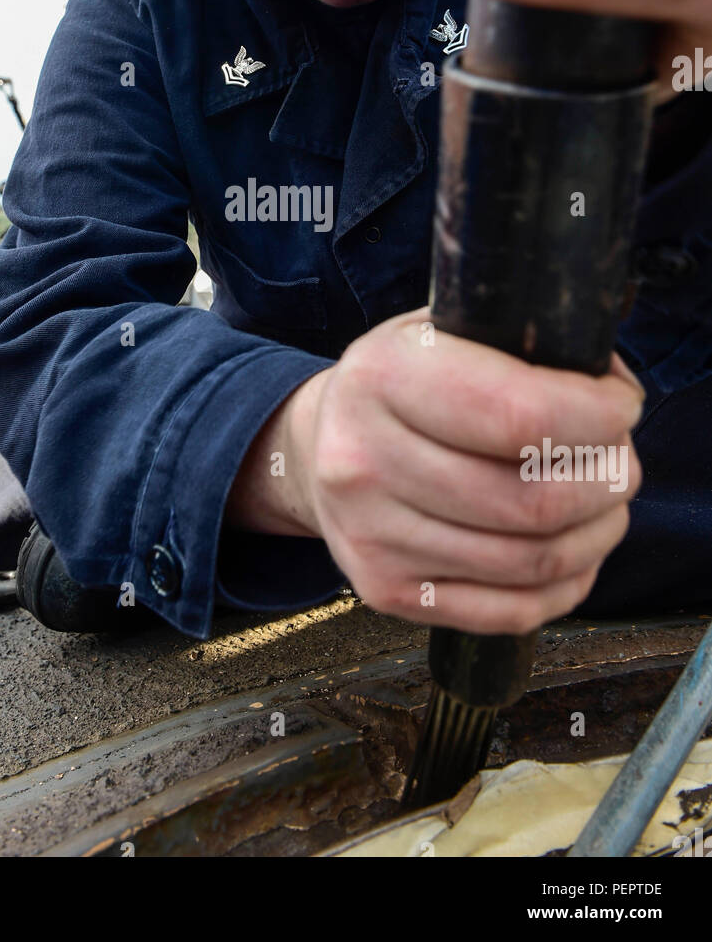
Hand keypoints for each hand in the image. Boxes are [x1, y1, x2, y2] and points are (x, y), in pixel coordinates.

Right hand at [288, 309, 643, 633]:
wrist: (319, 448)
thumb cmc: (406, 384)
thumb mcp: (442, 330)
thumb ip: (517, 343)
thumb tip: (609, 384)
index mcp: (383, 375)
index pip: (520, 413)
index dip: (596, 417)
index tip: (621, 407)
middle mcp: (363, 457)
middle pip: (532, 500)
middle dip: (607, 480)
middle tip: (621, 462)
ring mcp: (370, 534)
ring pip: (530, 561)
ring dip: (596, 534)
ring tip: (604, 504)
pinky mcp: (386, 590)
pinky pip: (509, 610)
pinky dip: (565, 585)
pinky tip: (574, 552)